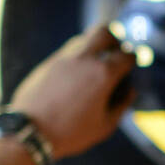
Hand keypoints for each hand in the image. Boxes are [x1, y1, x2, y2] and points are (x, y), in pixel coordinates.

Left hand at [9, 24, 137, 159]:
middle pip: (105, 31)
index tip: (132, 67)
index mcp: (103, 74)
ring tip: (94, 66)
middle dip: (114, 39)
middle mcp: (84, 59)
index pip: (127, 55)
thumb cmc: (71, 132)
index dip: (134, 60)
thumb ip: (122, 105)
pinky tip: (76, 76)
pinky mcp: (48, 63)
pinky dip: (77, 57)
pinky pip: (67, 51)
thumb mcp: (105, 126)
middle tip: (115, 53)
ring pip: (83, 38)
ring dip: (93, 47)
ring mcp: (63, 58)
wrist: (30, 132)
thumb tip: (130, 91)